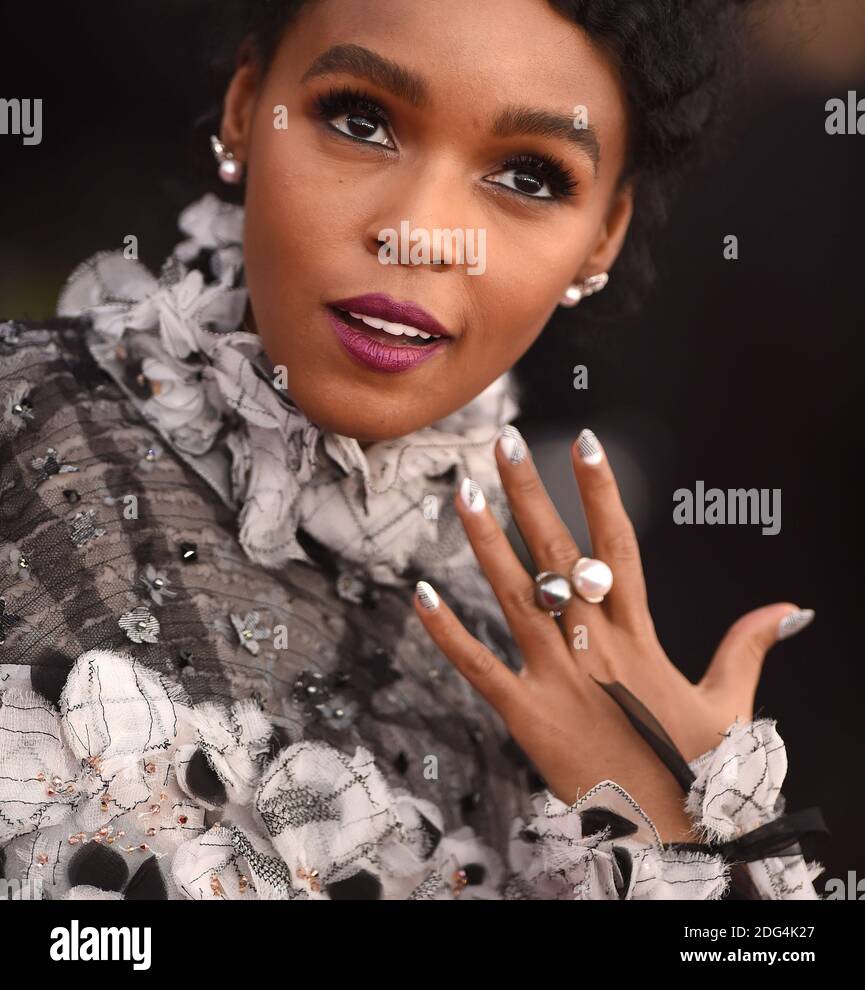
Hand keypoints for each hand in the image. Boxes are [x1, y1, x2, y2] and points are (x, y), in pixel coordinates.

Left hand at [413, 426, 808, 842]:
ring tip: (463, 491)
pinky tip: (422, 593)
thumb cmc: (695, 771)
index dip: (602, 490)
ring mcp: (557, 675)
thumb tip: (788, 610)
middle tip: (505, 442)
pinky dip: (448, 631)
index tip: (586, 442)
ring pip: (516, 594)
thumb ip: (747, 646)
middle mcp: (594, 644)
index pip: (618, 544)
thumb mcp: (729, 704)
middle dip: (530, 493)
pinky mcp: (526, 712)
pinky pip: (479, 666)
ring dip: (485, 541)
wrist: (667, 835)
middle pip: (558, 552)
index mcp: (639, 635)